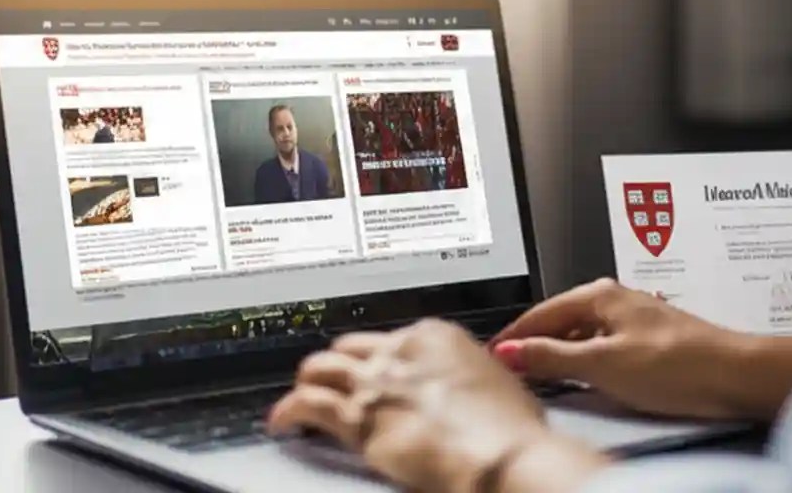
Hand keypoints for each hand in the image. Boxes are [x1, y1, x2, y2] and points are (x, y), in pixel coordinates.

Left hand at [268, 319, 607, 492]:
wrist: (498, 455)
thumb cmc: (509, 429)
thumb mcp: (500, 384)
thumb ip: (472, 377)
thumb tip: (471, 387)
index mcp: (438, 335)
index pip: (394, 337)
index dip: (382, 355)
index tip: (380, 368)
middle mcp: (401, 350)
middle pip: (353, 346)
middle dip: (343, 363)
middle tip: (336, 379)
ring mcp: (374, 381)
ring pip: (322, 368)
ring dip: (309, 381)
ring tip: (301, 394)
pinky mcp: (356, 418)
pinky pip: (307, 405)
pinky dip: (288, 410)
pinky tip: (282, 420)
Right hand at [491, 279, 791, 419]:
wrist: (736, 376)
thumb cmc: (679, 364)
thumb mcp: (602, 364)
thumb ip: (552, 357)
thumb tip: (513, 351)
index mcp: (600, 296)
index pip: (540, 313)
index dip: (513, 336)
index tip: (493, 355)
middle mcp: (616, 300)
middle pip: (560, 321)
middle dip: (533, 343)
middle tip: (509, 368)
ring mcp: (634, 320)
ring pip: (582, 334)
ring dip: (559, 353)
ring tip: (539, 376)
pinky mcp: (649, 341)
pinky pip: (602, 347)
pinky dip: (584, 361)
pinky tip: (583, 379)